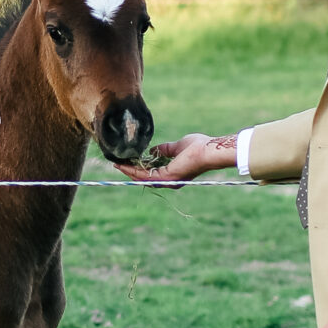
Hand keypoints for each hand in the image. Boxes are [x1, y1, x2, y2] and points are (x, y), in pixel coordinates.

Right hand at [115, 132, 235, 184]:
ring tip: (117, 164)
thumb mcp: (177, 146)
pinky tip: (125, 165)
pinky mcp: (167, 178)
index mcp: (174, 174)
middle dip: (131, 171)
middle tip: (117, 164)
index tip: (128, 160)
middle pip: (145, 178)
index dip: (140, 168)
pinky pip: (145, 175)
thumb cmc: (198, 147)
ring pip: (143, 178)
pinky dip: (134, 170)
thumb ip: (165, 149)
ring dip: (129, 171)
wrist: (209, 150)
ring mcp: (168, 181)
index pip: (153, 173)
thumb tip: (152, 150)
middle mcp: (170, 181)